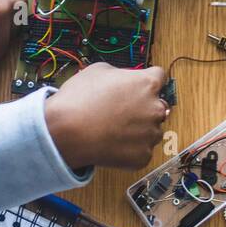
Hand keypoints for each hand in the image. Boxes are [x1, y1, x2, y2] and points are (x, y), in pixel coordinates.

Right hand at [43, 63, 168, 169]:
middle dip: (145, 107)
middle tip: (122, 111)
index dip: (147, 80)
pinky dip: (131, 148)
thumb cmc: (79, 100)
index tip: (139, 86)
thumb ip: (121, 73)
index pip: (160, 77)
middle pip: (158, 105)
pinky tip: (113, 142)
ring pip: (152, 130)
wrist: (65, 132)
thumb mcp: (99, 70)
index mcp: (147, 84)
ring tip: (114, 128)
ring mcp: (150, 134)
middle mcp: (155, 108)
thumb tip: (124, 80)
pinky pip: (142, 150)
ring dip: (140, 129)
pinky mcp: (143, 156)